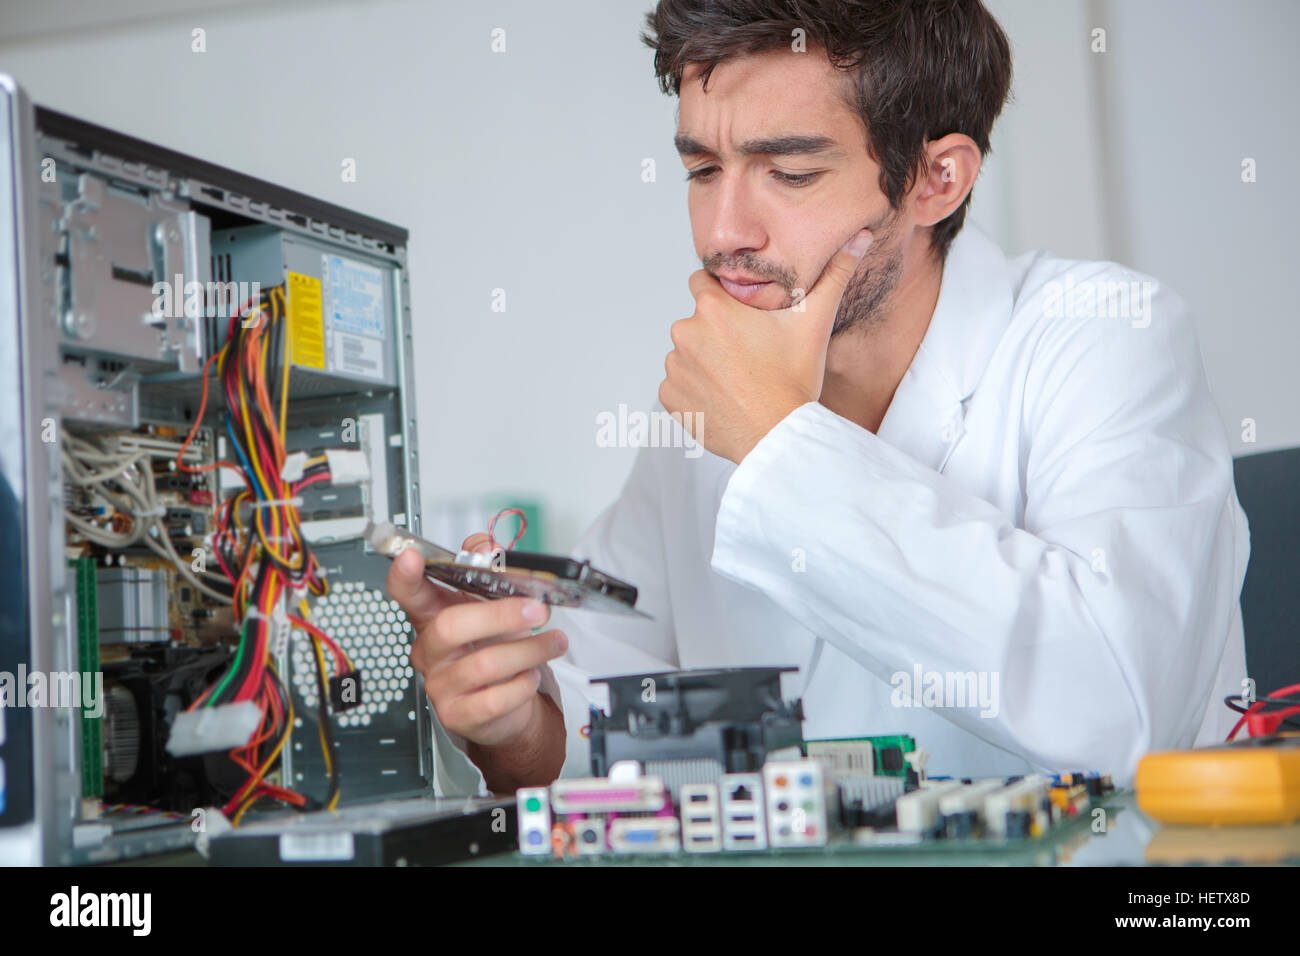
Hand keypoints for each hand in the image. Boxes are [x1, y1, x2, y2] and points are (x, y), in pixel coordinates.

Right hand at [387, 533, 567, 749]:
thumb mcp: (494, 605)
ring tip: (552, 642)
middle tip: (537, 611)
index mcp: (433, 616)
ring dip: (528, 650)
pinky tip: (530, 676)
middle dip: (500, 616)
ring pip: (484, 664)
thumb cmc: (496, 647)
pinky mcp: (458, 716)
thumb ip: (489, 569)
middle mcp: (430, 651)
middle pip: (450, 627)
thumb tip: (488, 545)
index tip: (411, 556)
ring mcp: (440, 685)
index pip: (408, 592)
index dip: (404, 575)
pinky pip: (496, 698)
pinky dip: (523, 684)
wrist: (508, 702)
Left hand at [658, 228, 872, 462]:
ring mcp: (674, 367)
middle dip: (716, 333)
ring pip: (686, 354)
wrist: (777, 436)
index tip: (741, 315)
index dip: (722, 296)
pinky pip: (678, 386)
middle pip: (696, 321)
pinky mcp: (670, 398)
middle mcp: (685, 333)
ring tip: (737, 378)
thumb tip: (861, 236)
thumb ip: (835, 275)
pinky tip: (724, 398)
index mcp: (712, 308)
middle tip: (748, 354)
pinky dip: (695, 390)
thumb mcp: (814, 322)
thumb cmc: (793, 380)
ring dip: (705, 361)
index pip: (702, 282)